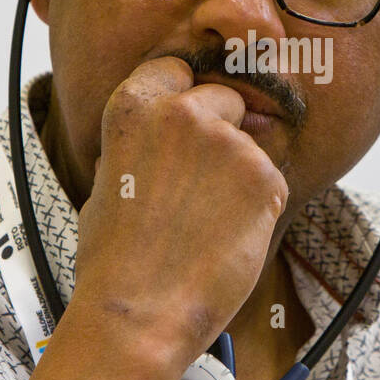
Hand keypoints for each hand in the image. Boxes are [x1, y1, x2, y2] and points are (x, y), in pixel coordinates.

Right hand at [72, 56, 289, 369]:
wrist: (138, 312)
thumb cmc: (114, 258)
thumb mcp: (108, 177)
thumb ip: (144, 142)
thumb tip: (171, 135)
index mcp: (134, 105)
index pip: (176, 68)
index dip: (185, 94)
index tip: (187, 118)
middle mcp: (184, 112)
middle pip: (224, 97)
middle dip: (220, 129)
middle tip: (199, 183)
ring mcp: (229, 143)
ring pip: (250, 144)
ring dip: (238, 174)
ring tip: (205, 224)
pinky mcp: (265, 177)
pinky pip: (271, 181)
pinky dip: (258, 207)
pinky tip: (226, 238)